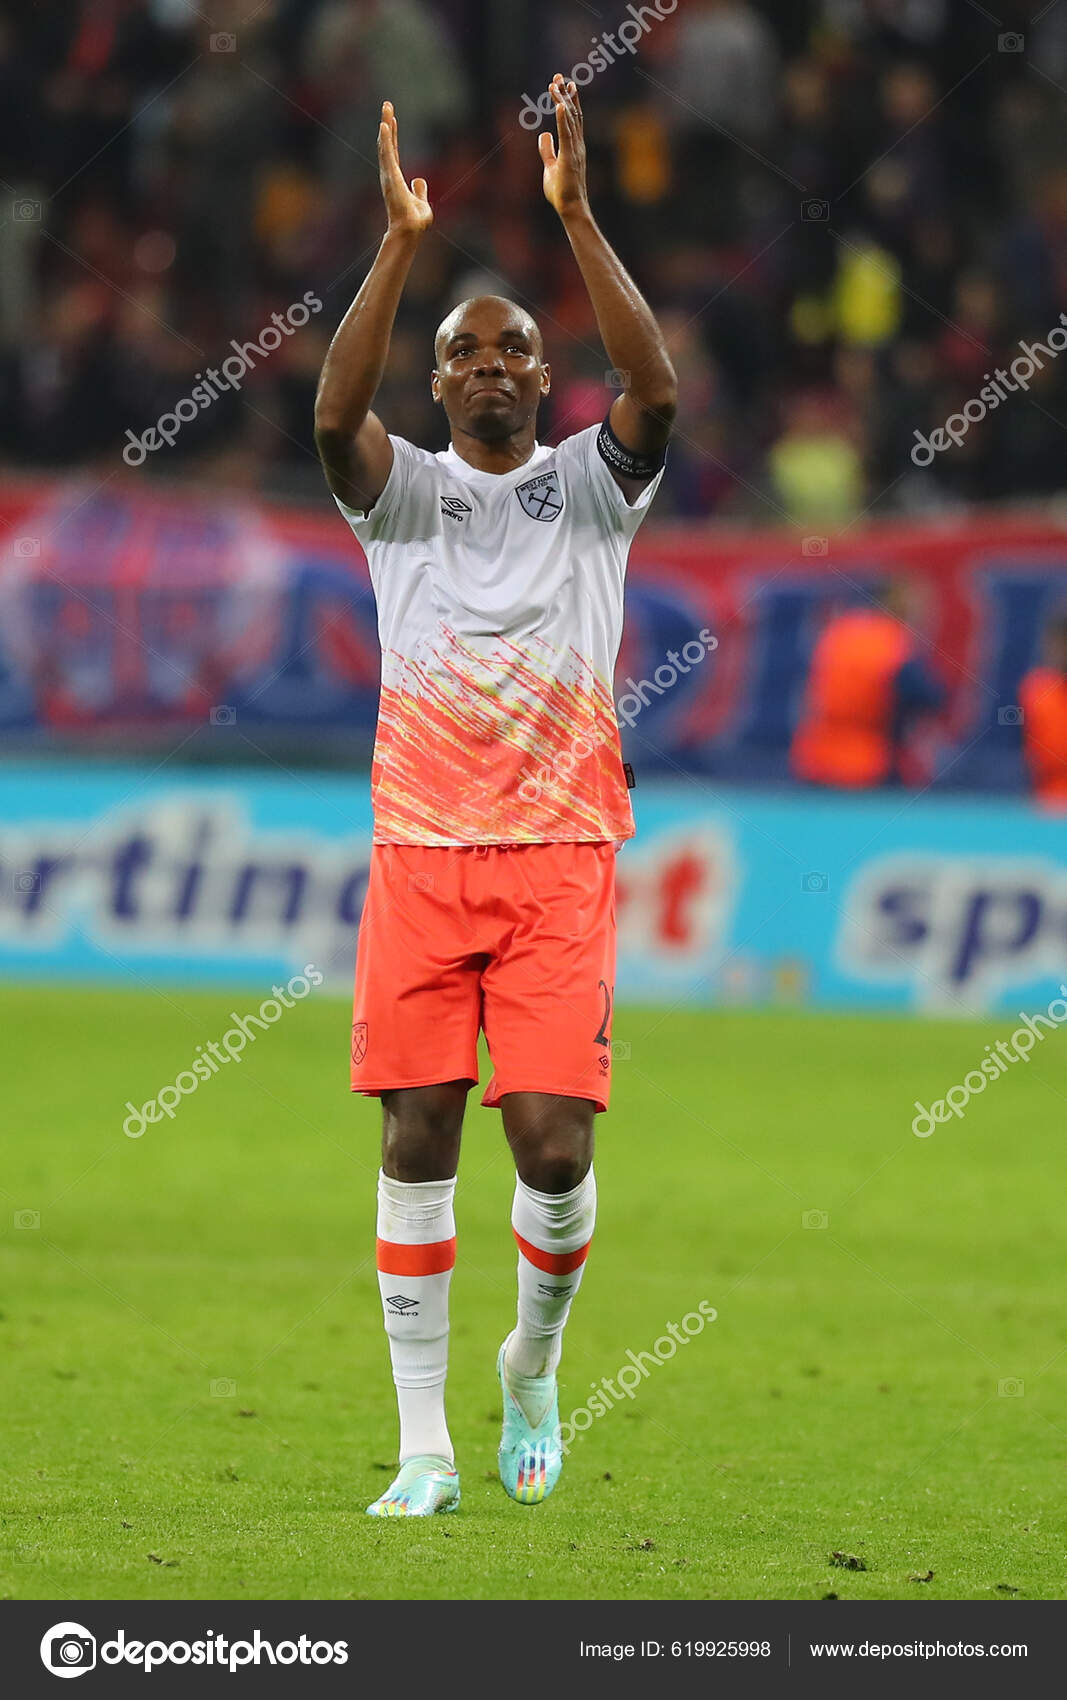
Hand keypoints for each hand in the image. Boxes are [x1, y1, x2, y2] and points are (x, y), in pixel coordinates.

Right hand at [378, 101, 432, 235]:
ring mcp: (389, 174)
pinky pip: (387, 154)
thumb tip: (419, 180)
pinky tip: (384, 125)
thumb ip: (419, 190)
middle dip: (387, 123)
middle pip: (388, 143)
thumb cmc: (415, 221)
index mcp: (396, 178)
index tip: (391, 119)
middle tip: (387, 104)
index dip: (392, 135)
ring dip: (386, 125)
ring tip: (386, 107)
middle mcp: (390, 174)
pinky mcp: (391, 176)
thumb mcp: (421, 201)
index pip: (393, 151)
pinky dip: (386, 139)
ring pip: (386, 145)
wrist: (411, 230)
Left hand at [539, 75, 589, 217]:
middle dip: (565, 94)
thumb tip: (543, 135)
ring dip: (562, 101)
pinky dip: (563, 120)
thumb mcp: (551, 166)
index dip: (567, 100)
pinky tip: (560, 106)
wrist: (570, 208)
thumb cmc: (562, 191)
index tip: (563, 84)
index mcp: (573, 146)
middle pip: (572, 114)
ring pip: (569, 120)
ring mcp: (574, 150)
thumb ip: (547, 150)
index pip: (571, 118)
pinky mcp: (569, 158)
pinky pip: (566, 135)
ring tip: (556, 84)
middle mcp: (577, 144)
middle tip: (559, 76)